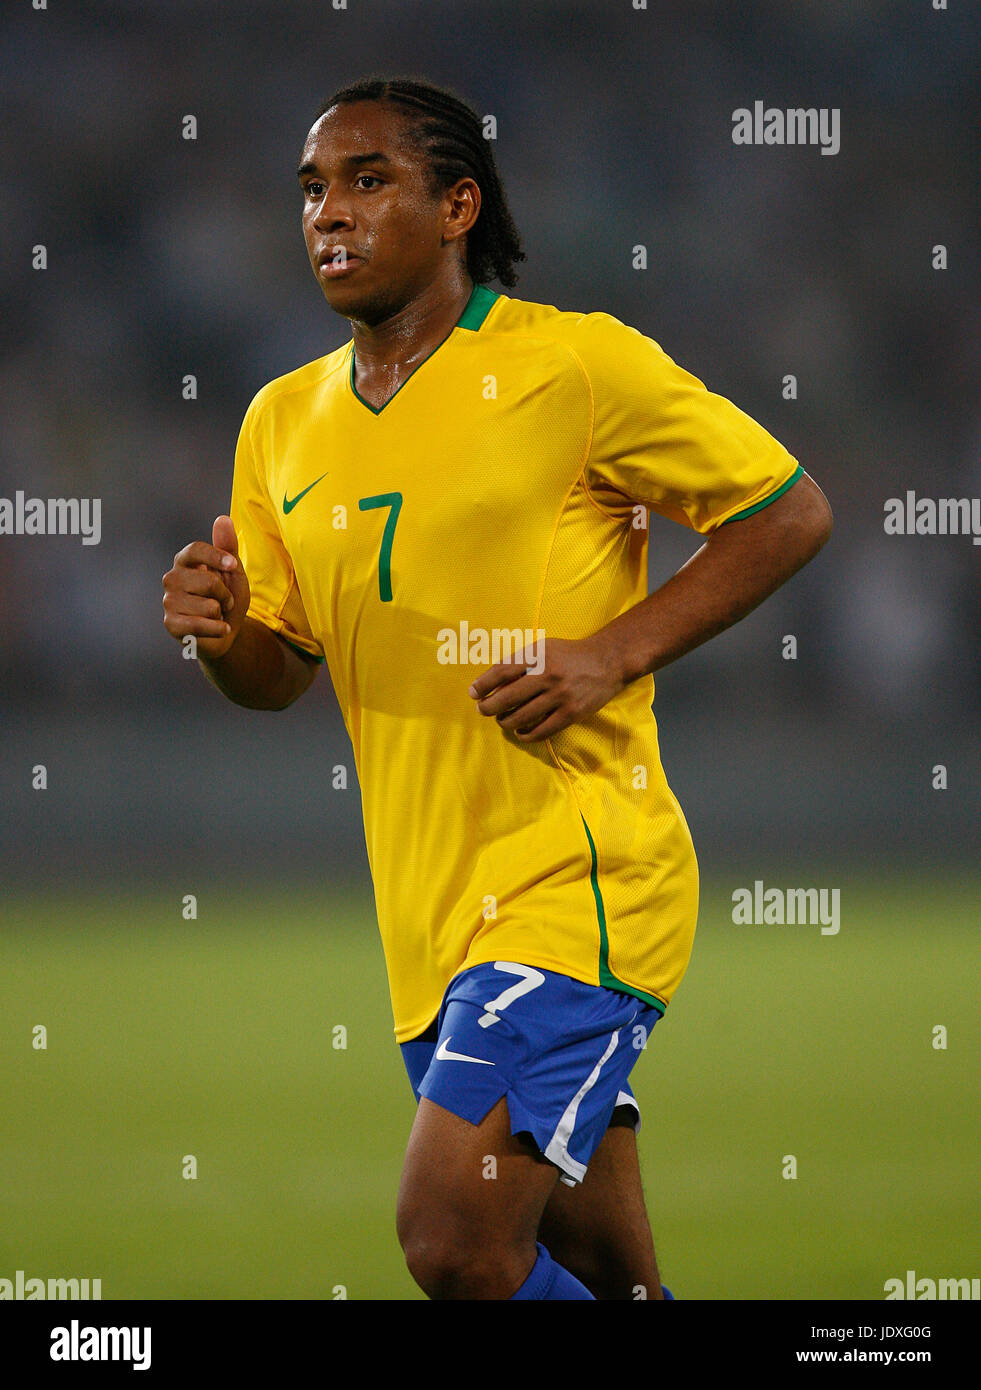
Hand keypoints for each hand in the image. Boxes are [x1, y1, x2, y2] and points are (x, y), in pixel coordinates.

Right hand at [161, 514, 250, 658]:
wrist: (224, 633)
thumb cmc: (227, 599)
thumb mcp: (233, 572)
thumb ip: (228, 547)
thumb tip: (223, 518)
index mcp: (185, 561)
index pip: (196, 549)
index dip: (216, 556)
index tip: (233, 566)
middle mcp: (172, 578)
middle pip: (208, 581)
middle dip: (226, 595)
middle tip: (225, 602)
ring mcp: (169, 601)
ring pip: (208, 606)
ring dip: (221, 614)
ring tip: (215, 615)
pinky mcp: (170, 623)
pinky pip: (200, 625)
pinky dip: (217, 629)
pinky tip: (218, 628)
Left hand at [468, 633, 626, 741]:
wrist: (607, 661)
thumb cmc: (569, 655)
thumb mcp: (544, 648)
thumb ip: (521, 661)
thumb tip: (492, 682)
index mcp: (538, 655)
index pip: (502, 671)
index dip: (483, 684)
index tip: (473, 693)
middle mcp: (548, 675)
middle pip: (507, 697)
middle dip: (489, 707)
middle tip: (483, 710)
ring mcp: (560, 696)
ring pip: (522, 717)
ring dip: (505, 722)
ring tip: (502, 720)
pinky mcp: (571, 713)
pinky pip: (542, 730)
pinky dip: (526, 734)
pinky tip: (520, 732)